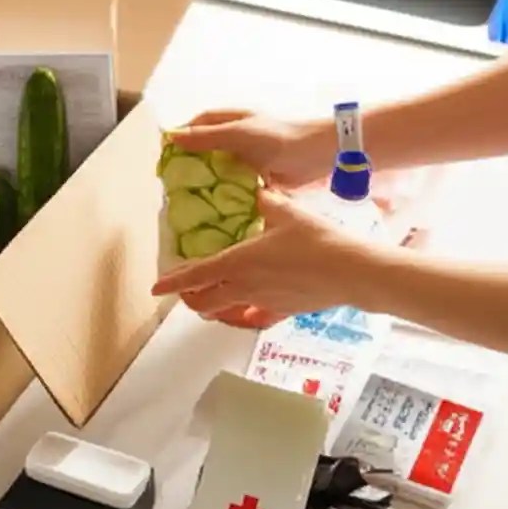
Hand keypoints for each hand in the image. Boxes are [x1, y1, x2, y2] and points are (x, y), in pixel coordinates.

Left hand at [152, 188, 372, 327]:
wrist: (350, 272)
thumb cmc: (317, 241)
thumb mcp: (287, 212)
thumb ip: (267, 203)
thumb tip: (258, 191)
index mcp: (239, 261)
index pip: (195, 275)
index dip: (173, 282)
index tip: (156, 287)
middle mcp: (245, 287)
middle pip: (205, 302)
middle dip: (190, 299)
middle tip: (185, 292)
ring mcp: (263, 303)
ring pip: (227, 312)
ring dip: (213, 308)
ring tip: (209, 302)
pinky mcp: (282, 312)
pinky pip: (255, 318)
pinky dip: (245, 316)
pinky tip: (247, 313)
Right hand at [167, 110, 331, 189]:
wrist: (318, 155)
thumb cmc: (280, 137)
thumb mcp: (238, 134)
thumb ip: (206, 137)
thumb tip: (171, 137)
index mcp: (234, 121)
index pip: (200, 125)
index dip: (183, 137)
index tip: (166, 156)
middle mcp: (240, 139)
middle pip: (208, 151)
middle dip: (193, 166)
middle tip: (174, 186)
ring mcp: (250, 160)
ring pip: (222, 172)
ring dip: (210, 185)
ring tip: (189, 203)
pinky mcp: (260, 179)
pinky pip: (238, 189)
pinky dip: (228, 198)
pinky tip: (215, 211)